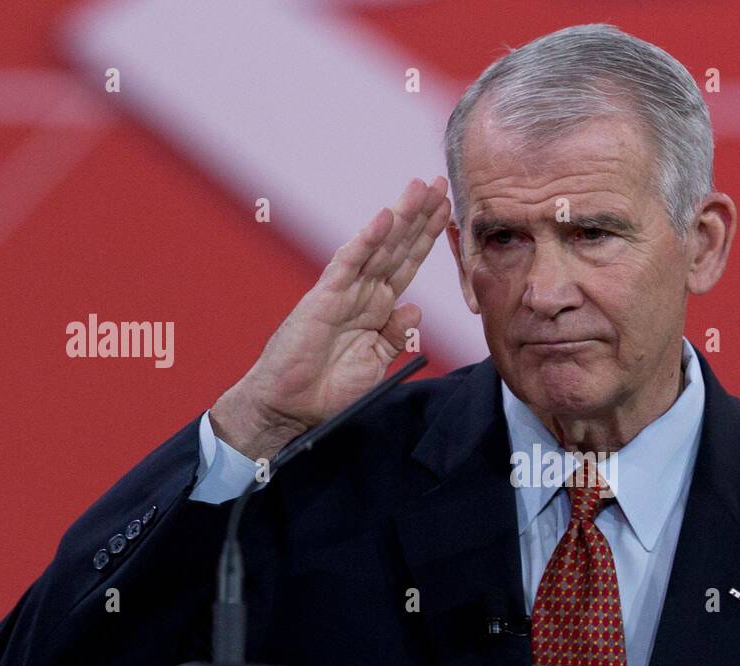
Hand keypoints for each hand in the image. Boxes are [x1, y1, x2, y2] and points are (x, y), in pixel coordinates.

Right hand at [210, 176, 451, 459]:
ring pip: (378, 247)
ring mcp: (343, 292)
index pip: (408, 263)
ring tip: (419, 188)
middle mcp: (363, 293)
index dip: (427, 237)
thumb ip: (395, 336)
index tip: (448, 210)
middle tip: (440, 184)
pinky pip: (349, 264)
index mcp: (378, 307)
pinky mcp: (324, 298)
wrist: (291, 407)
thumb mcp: (375, 363)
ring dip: (400, 217)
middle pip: (398, 247)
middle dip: (420, 216)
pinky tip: (384, 218)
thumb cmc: (329, 388)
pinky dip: (367, 240)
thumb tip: (416, 310)